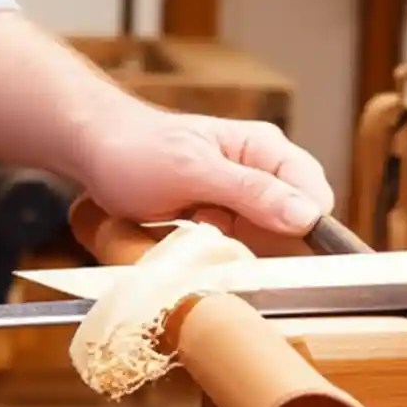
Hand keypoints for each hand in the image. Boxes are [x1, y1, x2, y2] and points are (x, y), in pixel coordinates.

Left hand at [78, 107, 333, 252]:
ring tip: (208, 243)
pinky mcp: (219, 220)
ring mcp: (240, 199)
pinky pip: (238, 248)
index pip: (314, 195)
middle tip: (234, 250)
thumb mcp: (194, 171)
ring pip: (267, 242)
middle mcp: (260, 173)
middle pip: (294, 223)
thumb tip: (305, 215)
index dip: (308, 229)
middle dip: (274, 247)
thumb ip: (251, 192)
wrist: (92, 150)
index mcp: (265, 149)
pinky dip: (224, 257)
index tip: (287, 255)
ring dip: (246, 254)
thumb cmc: (136, 149)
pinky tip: (199, 249)